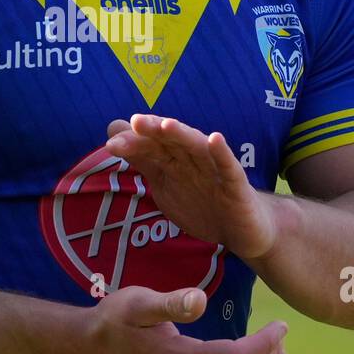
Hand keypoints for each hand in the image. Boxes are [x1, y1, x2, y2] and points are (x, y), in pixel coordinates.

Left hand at [106, 114, 278, 260]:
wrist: (242, 230)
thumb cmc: (203, 202)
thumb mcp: (165, 184)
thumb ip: (143, 161)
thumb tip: (113, 137)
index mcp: (175, 160)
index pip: (151, 146)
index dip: (133, 143)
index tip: (111, 144)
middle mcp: (194, 159)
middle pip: (171, 141)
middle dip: (153, 131)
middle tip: (135, 123)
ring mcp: (215, 170)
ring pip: (197, 148)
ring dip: (183, 135)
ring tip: (167, 125)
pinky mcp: (236, 185)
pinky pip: (229, 167)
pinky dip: (222, 153)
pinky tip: (216, 139)